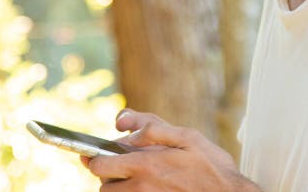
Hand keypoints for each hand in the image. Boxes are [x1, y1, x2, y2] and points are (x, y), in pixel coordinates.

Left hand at [82, 109, 259, 190]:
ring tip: (138, 180)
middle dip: (108, 175)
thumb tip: (122, 123)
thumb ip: (152, 126)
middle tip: (123, 167)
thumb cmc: (212, 168)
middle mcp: (141, 188)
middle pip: (103, 186)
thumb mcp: (187, 136)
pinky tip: (152, 189)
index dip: (94, 158)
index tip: (95, 155)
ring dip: (120, 188)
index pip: (100, 165)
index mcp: (146, 165)